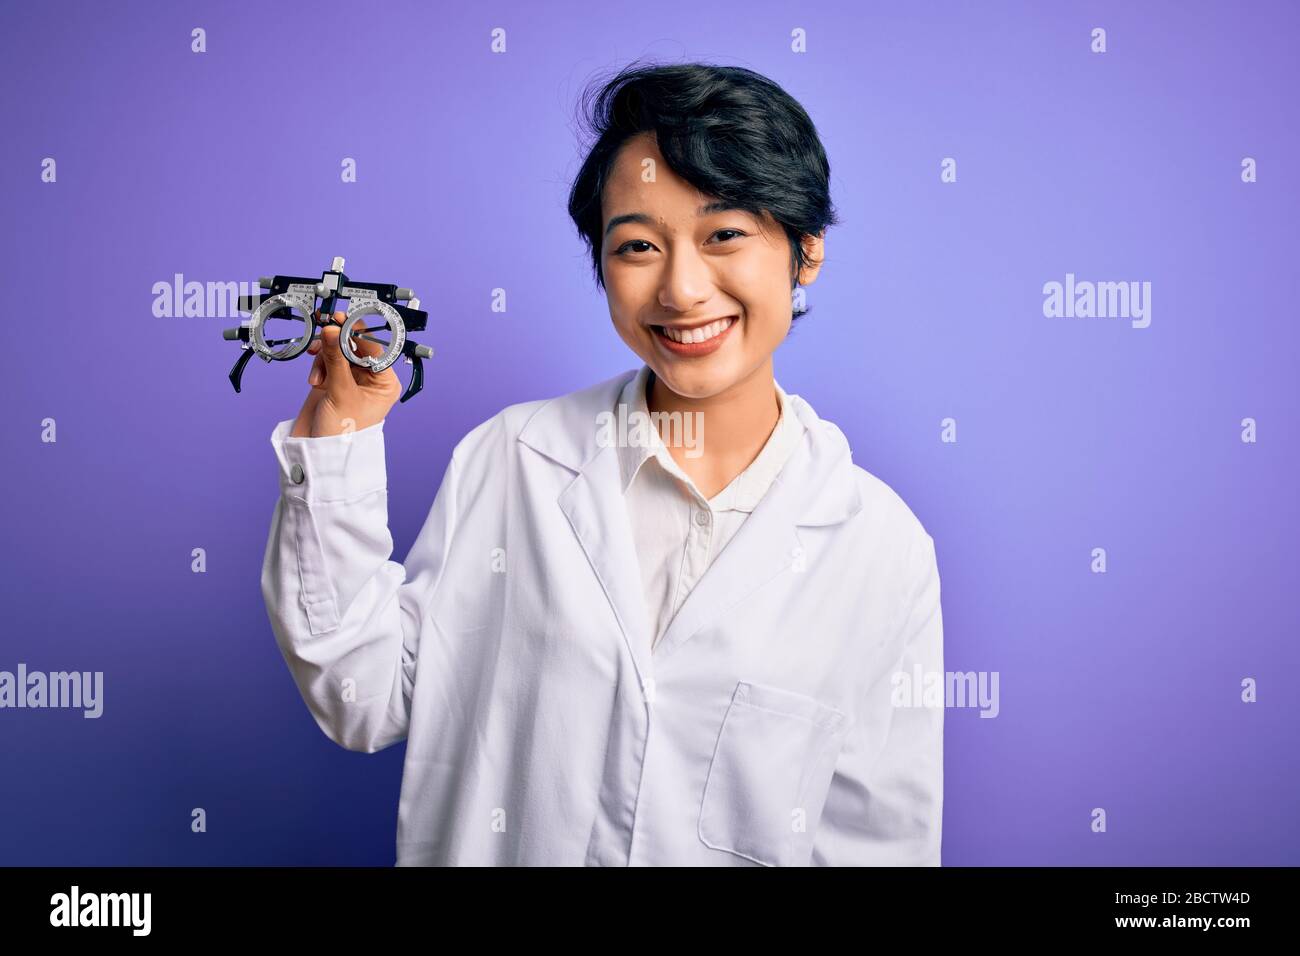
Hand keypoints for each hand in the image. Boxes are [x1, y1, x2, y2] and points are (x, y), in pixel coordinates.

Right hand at [290, 311, 402, 437]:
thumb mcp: (340, 392)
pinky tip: (315, 379)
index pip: (375, 347)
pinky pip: (327, 359)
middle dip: (337, 342)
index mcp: (385, 382)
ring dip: (325, 355)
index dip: (357, 332)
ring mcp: (351, 378)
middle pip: (355, 344)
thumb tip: (333, 330)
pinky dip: (319, 364)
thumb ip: (335, 359)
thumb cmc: (342, 434)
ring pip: (338, 349)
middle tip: (324, 335)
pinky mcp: (333, 380)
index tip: (340, 320)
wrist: (319, 454)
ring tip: (317, 372)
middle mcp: (370, 378)